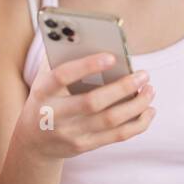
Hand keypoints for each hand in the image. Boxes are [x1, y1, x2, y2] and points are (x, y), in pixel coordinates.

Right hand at [14, 52, 154, 159]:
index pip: (62, 76)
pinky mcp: (84, 146)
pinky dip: (138, 124)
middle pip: (92, 102)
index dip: (86, 66)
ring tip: (150, 90)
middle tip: (144, 74)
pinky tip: (149, 110)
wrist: (34, 142)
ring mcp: (70, 133)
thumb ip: (60, 58)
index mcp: (42, 91)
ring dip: (136, 105)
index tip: (112, 57)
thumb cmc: (46, 99)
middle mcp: (54, 115)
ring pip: (110, 121)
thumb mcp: (43, 79)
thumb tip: (89, 37)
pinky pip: (117, 136)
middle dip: (122, 87)